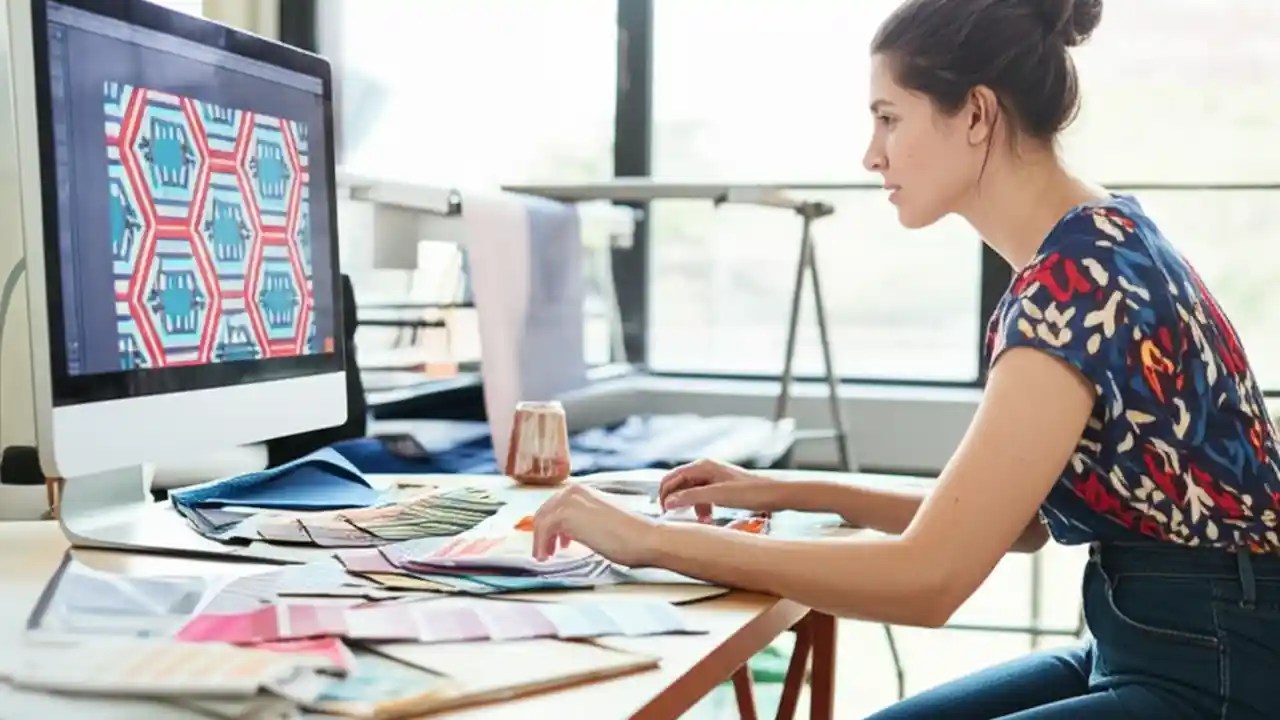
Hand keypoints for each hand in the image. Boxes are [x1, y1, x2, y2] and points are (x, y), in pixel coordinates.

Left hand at [531, 483, 660, 566]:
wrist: (643, 538)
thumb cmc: (631, 535)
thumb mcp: (601, 523)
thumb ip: (584, 523)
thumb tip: (568, 533)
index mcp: (583, 491)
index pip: (555, 505)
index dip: (549, 524)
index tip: (551, 540)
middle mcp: (574, 491)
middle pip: (544, 511)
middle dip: (542, 532)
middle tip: (546, 550)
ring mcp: (569, 501)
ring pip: (541, 520)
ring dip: (539, 540)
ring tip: (545, 556)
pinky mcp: (566, 515)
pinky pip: (542, 530)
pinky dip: (540, 544)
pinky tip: (546, 556)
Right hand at [658, 459, 788, 520]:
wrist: (774, 494)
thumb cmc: (750, 492)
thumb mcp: (717, 496)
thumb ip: (691, 497)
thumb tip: (669, 501)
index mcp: (703, 466)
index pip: (674, 476)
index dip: (665, 492)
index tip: (661, 508)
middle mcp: (707, 469)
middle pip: (681, 483)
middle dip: (675, 498)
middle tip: (670, 514)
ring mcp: (715, 477)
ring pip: (692, 491)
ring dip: (690, 505)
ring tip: (696, 519)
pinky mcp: (722, 486)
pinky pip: (704, 496)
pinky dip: (701, 506)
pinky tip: (707, 517)